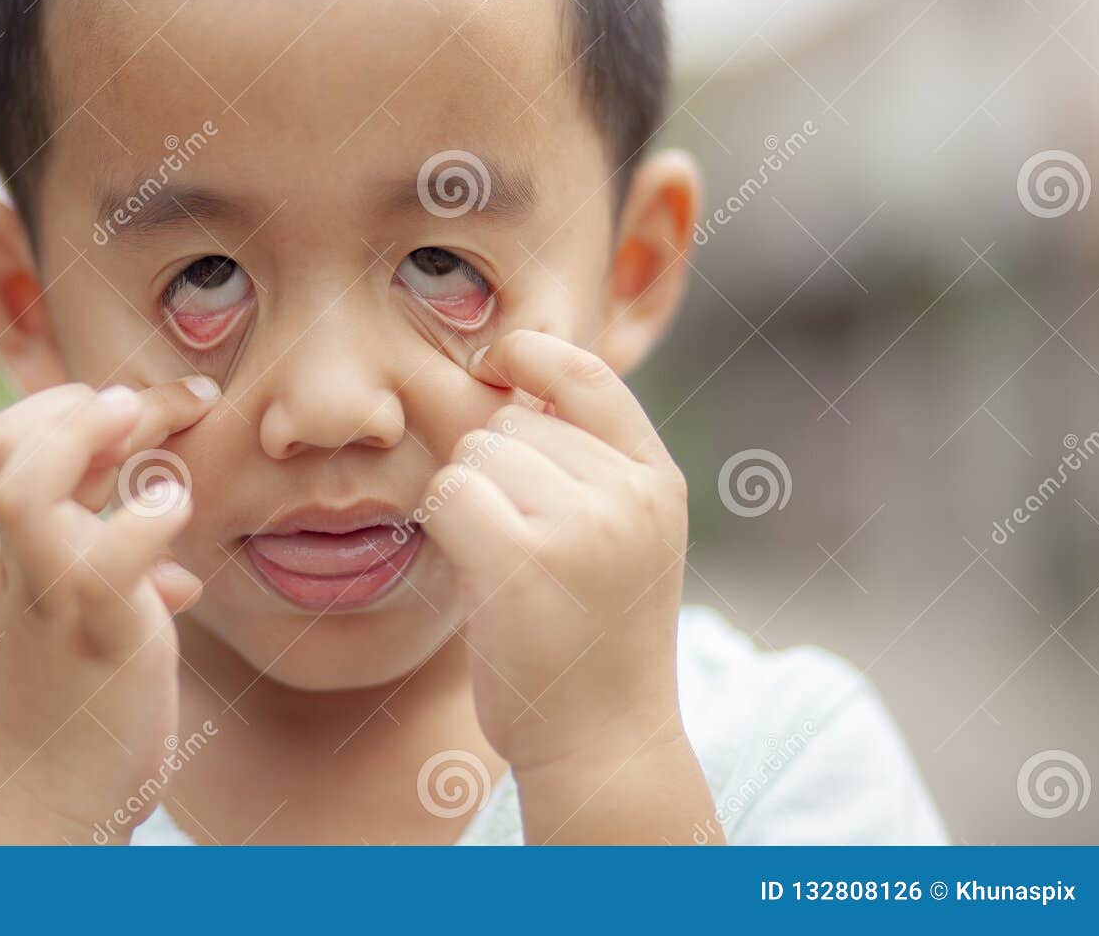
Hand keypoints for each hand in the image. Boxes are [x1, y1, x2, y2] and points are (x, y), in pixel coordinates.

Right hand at [0, 376, 217, 844]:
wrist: (50, 806)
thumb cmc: (82, 716)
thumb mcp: (92, 629)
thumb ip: (121, 583)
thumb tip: (178, 572)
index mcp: (17, 553)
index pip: (16, 442)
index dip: (75, 409)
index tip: (146, 413)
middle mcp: (19, 562)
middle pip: (6, 440)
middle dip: (88, 401)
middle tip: (173, 404)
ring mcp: (50, 594)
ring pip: (27, 482)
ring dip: (94, 432)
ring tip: (155, 427)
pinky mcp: (96, 629)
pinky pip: (113, 552)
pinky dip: (152, 516)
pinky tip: (181, 511)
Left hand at [420, 330, 712, 840]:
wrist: (602, 745)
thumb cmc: (593, 642)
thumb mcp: (621, 539)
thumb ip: (585, 466)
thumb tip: (507, 383)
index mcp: (656, 483)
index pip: (590, 376)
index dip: (534, 353)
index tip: (500, 357)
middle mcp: (626, 495)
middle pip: (509, 421)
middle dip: (491, 470)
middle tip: (516, 546)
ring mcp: (579, 526)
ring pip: (473, 456)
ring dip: (465, 501)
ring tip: (503, 567)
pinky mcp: (521, 560)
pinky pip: (448, 494)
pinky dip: (442, 528)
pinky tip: (474, 575)